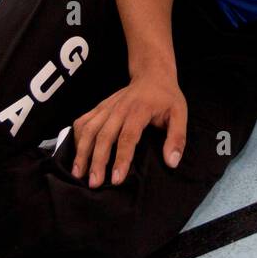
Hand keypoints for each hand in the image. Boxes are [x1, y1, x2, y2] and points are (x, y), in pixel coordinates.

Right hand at [71, 75, 187, 186]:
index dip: (121, 158)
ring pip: (89, 129)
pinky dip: (77, 137)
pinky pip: (83, 121)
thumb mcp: (180, 114)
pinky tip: (76, 153)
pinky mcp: (99, 107)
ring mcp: (107, 107)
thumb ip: (177, 138)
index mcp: (140, 110)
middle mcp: (119, 108)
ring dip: (81, 151)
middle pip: (103, 136)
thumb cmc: (166, 97)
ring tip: (77, 173)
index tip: (116, 179)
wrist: (152, 75)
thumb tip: (172, 162)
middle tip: (94, 183)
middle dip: (97, 161)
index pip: (127, 137)